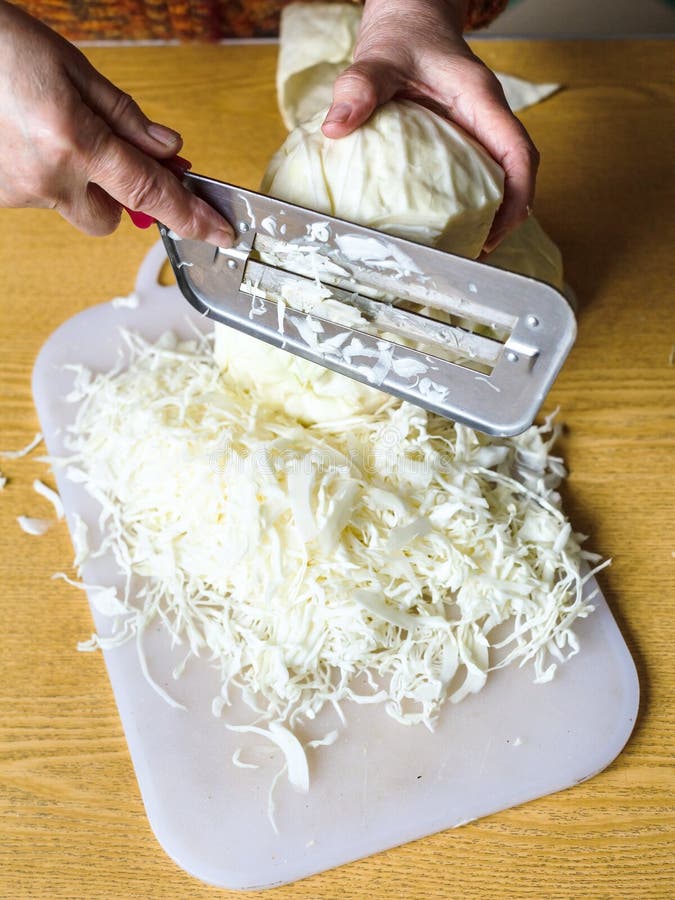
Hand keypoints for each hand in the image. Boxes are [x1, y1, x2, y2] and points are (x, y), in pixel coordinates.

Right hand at [0, 2, 233, 243]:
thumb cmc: (0, 46)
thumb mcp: (72, 67)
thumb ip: (124, 116)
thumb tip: (167, 150)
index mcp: (74, 140)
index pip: (150, 192)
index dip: (189, 216)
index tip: (217, 233)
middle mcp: (47, 177)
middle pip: (109, 220)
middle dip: (116, 197)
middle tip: (103, 156)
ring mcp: (17, 191)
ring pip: (70, 207)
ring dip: (73, 181)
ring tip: (45, 130)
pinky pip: (37, 196)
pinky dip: (40, 174)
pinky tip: (21, 137)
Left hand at [321, 0, 538, 251]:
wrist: (408, 17)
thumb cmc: (401, 34)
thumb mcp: (378, 57)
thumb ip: (359, 86)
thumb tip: (336, 126)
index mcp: (480, 100)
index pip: (518, 152)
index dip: (518, 195)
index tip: (498, 230)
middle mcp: (486, 117)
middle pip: (517, 172)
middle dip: (508, 215)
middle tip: (479, 250)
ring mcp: (477, 128)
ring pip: (502, 175)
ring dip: (494, 212)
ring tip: (468, 246)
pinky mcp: (462, 137)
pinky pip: (478, 173)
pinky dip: (472, 201)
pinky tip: (449, 224)